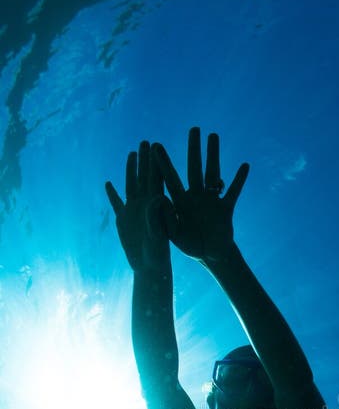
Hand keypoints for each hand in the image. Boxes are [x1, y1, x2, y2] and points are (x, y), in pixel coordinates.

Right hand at [105, 141, 173, 271]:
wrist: (149, 267)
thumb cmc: (158, 253)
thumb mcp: (158, 233)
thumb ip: (157, 216)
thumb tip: (157, 197)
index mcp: (156, 205)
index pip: (156, 179)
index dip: (155, 162)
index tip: (156, 145)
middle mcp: (145, 204)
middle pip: (144, 177)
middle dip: (144, 159)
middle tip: (145, 141)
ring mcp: (134, 210)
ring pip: (131, 185)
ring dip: (131, 170)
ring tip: (132, 154)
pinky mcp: (123, 219)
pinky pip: (117, 203)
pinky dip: (113, 194)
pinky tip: (109, 183)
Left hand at [152, 127, 248, 264]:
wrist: (212, 255)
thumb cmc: (192, 246)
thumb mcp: (176, 237)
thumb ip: (167, 221)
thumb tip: (159, 202)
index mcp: (180, 202)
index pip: (170, 179)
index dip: (163, 163)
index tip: (156, 146)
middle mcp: (196, 196)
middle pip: (194, 168)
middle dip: (193, 149)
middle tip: (193, 129)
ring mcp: (211, 200)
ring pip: (213, 173)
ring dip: (214, 155)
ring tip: (214, 135)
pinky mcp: (226, 208)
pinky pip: (234, 191)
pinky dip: (239, 180)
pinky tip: (244, 166)